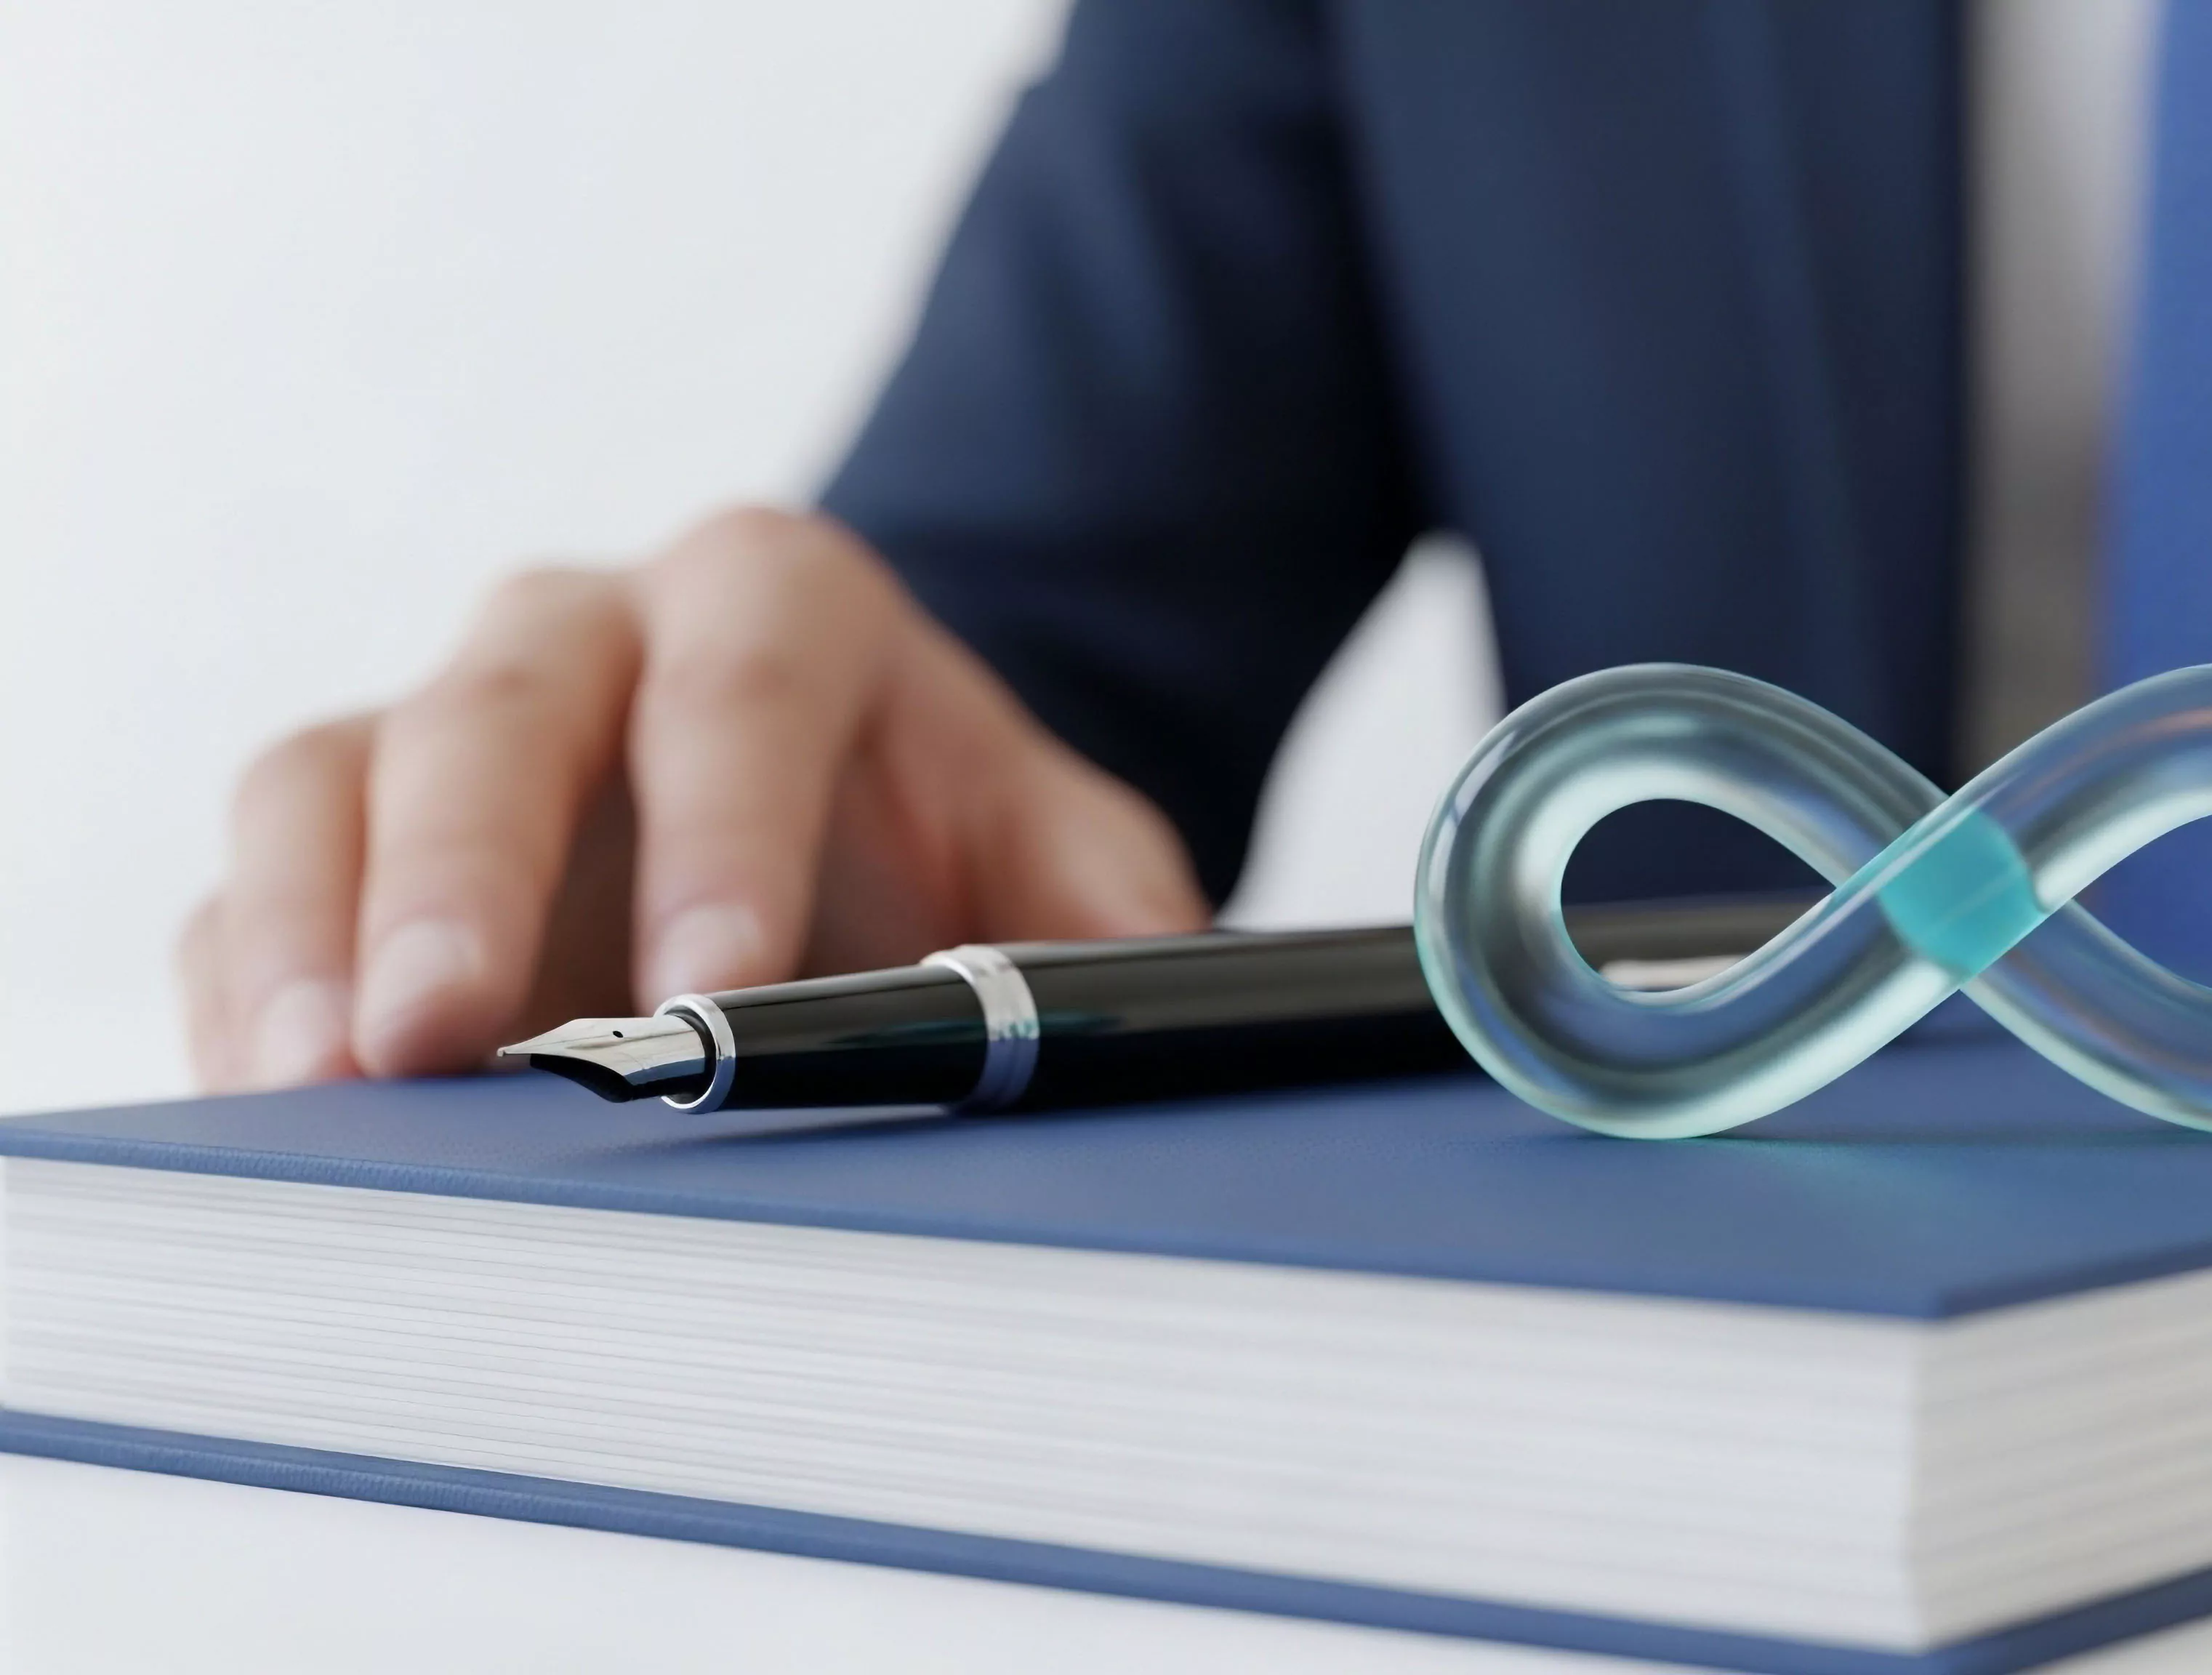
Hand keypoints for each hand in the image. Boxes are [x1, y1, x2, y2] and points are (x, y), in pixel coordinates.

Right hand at [183, 508, 1209, 1089]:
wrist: (842, 822)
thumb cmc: (941, 837)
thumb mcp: (1060, 856)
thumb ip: (1108, 921)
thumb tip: (1157, 1023)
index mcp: (775, 605)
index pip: (744, 685)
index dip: (728, 830)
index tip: (720, 994)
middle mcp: (582, 636)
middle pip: (498, 716)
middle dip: (465, 875)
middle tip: (445, 1035)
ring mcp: (436, 727)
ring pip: (327, 784)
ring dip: (314, 935)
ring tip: (326, 1087)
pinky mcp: (337, 840)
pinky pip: (249, 893)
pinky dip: (248, 995)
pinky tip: (271, 1107)